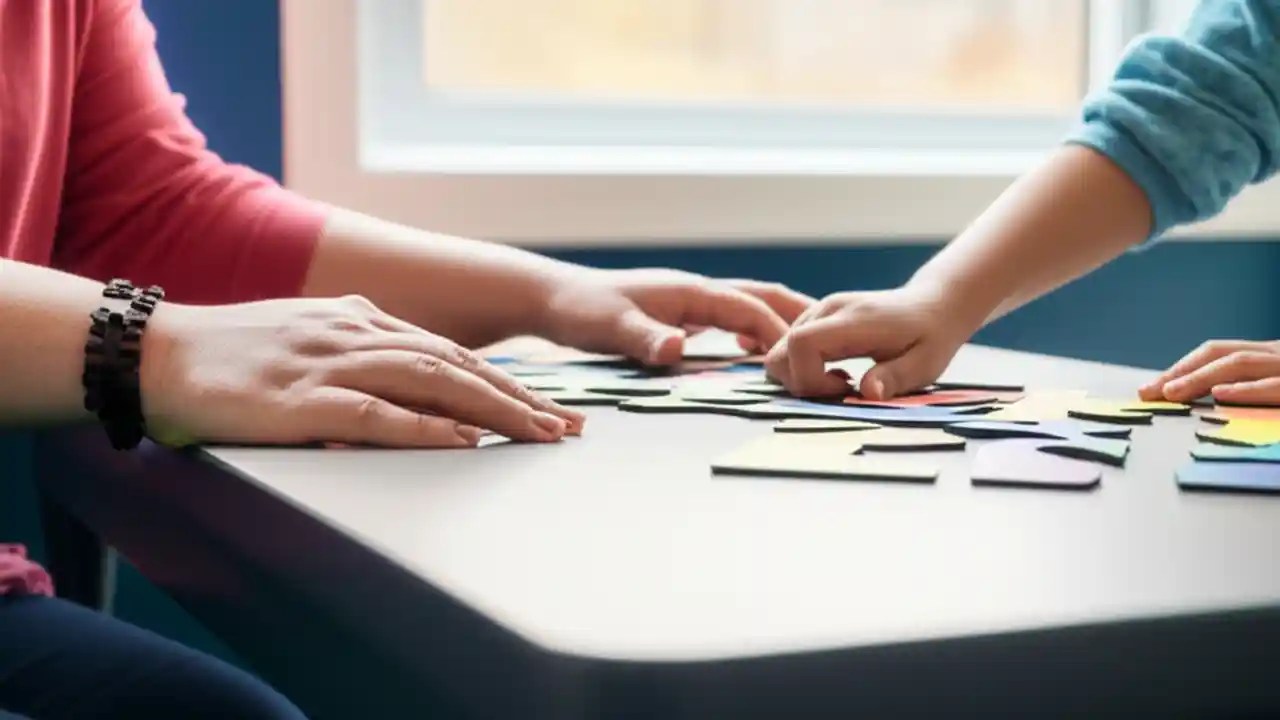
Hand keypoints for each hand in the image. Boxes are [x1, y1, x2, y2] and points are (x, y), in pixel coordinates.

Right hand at [140, 295, 583, 447]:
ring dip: (492, 411)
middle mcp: (355, 333)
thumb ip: (359, 346)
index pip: (451, 351)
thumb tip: (408, 369)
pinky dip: (425, 427)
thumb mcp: (307, 337)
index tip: (548, 408)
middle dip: (520, 398)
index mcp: (359, 319)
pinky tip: (463, 440)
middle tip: (567, 428)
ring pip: (432, 382)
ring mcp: (329, 363)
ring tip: (538, 436)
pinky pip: (375, 413)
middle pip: (457, 365)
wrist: (155, 352)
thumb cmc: (231, 352)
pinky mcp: (300, 399)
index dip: (506, 381)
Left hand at [537, 269, 813, 364]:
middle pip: (760, 295)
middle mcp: (695, 290)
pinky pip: (729, 315)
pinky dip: (752, 326)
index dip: (781, 328)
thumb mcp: (610, 329)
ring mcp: (689, 298)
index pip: (748, 306)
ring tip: (814, 342)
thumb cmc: (581, 312)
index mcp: (688, 291)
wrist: (554, 298)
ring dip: (779, 318)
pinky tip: (754, 348)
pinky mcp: (680, 310)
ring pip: (748, 302)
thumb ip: (644, 340)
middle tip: (839, 335)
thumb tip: (677, 348)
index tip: (813, 352)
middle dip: (798, 313)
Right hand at [766, 287, 975, 397]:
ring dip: (801, 376)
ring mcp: (820, 310)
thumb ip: (896, 377)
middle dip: (799, 382)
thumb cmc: (932, 336)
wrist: (933, 304)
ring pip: (781, 350)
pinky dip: (804, 367)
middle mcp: (829, 309)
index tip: (843, 388)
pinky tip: (835, 372)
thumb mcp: (926, 364)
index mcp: (853, 320)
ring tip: (840, 382)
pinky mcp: (818, 317)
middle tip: (838, 391)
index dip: (809, 377)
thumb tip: (867, 394)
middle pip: (781, 349)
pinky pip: (791, 346)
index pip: (800, 343)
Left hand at [1139, 339, 1279, 403]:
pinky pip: (1275, 386)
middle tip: (1147, 393)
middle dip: (1181, 371)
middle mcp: (1276, 355)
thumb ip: (1247, 384)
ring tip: (1170, 393)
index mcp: (1268, 355)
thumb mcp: (1274, 383)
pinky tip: (1218, 394)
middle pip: (1221, 354)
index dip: (1181, 368)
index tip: (1150, 389)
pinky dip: (1245, 389)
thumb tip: (1207, 399)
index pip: (1216, 354)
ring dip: (1201, 377)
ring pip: (1240, 364)